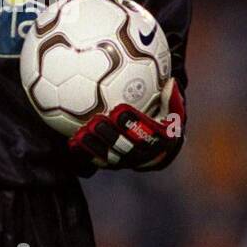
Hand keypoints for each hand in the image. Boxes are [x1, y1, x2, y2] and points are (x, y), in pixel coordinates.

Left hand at [69, 78, 185, 171]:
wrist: (159, 144)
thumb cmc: (164, 118)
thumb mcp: (173, 108)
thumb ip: (171, 97)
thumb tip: (172, 81)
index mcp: (164, 141)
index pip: (151, 133)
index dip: (135, 122)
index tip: (119, 109)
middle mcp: (147, 155)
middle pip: (129, 149)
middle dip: (112, 136)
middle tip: (96, 122)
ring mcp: (129, 162)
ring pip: (112, 158)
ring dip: (95, 146)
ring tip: (81, 133)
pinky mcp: (115, 165)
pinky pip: (100, 161)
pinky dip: (86, 153)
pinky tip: (73, 142)